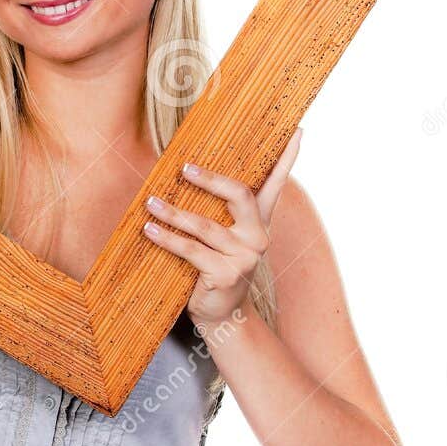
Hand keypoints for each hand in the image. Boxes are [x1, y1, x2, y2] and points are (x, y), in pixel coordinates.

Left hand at [141, 127, 302, 333]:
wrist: (221, 314)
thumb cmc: (216, 266)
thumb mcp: (223, 238)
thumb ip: (219, 211)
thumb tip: (189, 171)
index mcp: (260, 222)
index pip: (276, 185)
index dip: (288, 158)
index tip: (296, 131)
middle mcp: (258, 236)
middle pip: (240, 196)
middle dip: (212, 179)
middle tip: (186, 168)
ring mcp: (245, 256)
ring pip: (205, 226)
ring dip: (174, 213)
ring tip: (151, 202)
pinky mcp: (226, 274)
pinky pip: (190, 250)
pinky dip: (167, 239)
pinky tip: (150, 229)